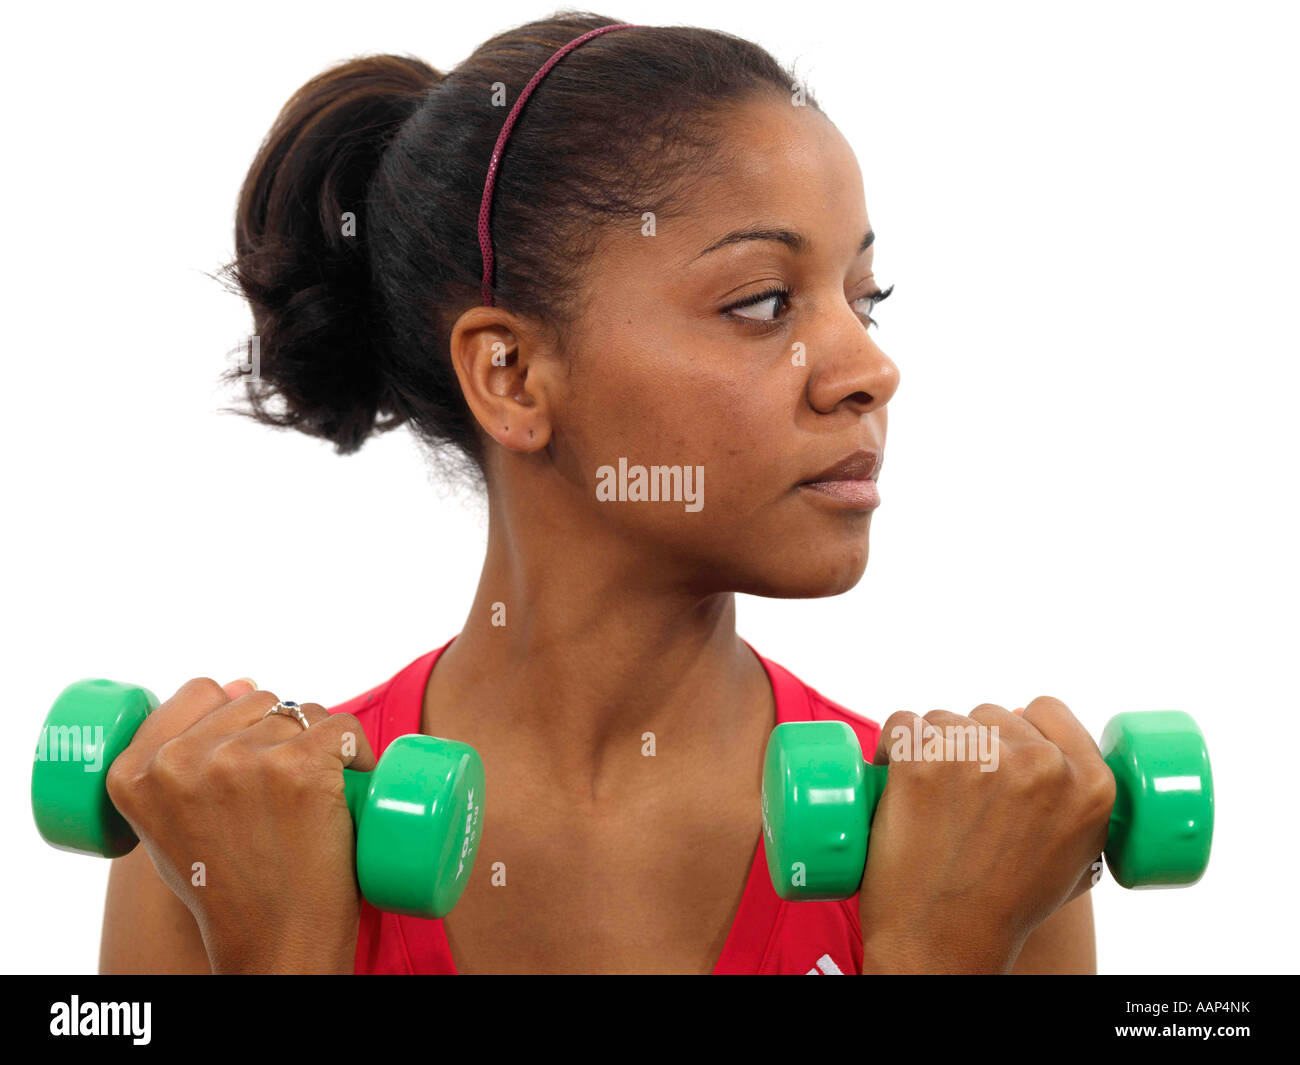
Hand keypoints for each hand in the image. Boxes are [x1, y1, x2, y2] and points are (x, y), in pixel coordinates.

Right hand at [104, 676, 375, 972]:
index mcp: (134, 772)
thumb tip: (238, 681)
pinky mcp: (299, 766)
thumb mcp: (171, 825)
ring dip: (317, 741)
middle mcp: (181, 761)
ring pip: (300, 711)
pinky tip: (356, 778)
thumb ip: (180, 761)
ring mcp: (241, 761)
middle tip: (286, 790)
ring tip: (313, 796)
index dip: (233, 708)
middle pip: (255, 701)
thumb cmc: (230, 887)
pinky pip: (342, 726)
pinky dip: (359, 749)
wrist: (274, 944)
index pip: (198, 691)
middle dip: (278, 731)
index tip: (252, 745)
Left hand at [857, 696, 1113, 972]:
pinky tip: (895, 776)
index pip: (1048, 710)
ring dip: (932, 747)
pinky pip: (903, 722)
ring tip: (930, 801)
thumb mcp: (1075, 855)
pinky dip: (892, 744)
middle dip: (972, 745)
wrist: (944, 942)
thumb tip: (1053, 752)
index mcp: (1090, 785)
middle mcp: (1042, 765)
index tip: (998, 750)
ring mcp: (981, 759)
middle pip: (991, 715)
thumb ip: (1073, 801)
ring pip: (945, 719)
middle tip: (958, 796)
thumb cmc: (1004, 905)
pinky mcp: (924, 760)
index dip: (1019, 726)